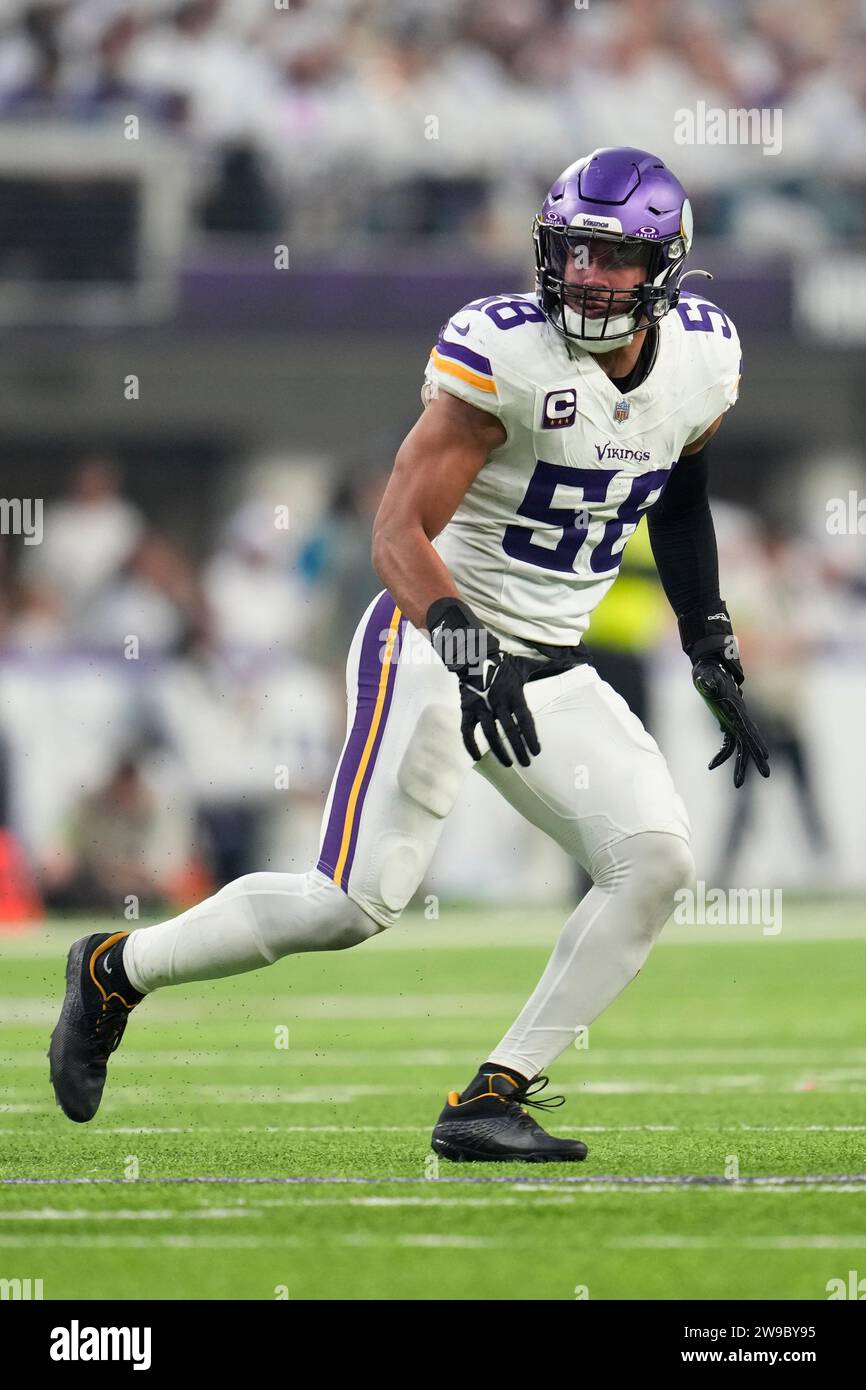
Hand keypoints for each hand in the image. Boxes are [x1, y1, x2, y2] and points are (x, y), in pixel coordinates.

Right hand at [458, 650, 540, 768]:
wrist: (474, 655)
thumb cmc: (503, 663)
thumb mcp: (524, 665)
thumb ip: (544, 666)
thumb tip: (567, 662)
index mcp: (514, 694)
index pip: (525, 719)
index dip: (531, 737)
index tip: (536, 752)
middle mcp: (498, 702)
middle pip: (510, 730)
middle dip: (518, 749)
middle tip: (526, 764)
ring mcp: (481, 706)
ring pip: (490, 734)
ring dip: (499, 751)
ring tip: (508, 763)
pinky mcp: (467, 709)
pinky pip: (467, 730)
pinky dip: (470, 744)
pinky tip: (477, 757)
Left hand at [692, 657, 769, 788]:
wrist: (709, 666)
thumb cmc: (707, 671)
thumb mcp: (705, 675)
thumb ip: (706, 681)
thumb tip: (704, 682)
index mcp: (735, 709)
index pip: (748, 729)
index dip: (756, 742)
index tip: (764, 756)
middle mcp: (738, 717)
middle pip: (750, 741)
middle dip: (756, 759)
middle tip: (766, 776)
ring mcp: (733, 721)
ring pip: (741, 747)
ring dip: (740, 765)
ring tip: (738, 784)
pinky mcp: (727, 723)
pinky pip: (728, 743)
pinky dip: (722, 755)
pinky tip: (712, 765)